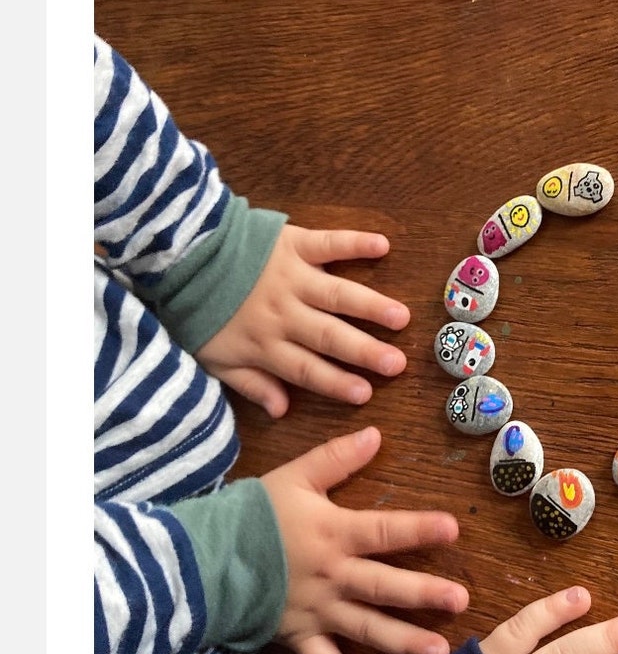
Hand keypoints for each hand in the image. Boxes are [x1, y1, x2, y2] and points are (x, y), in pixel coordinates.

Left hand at [196, 222, 410, 417]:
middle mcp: (284, 313)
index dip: (335, 382)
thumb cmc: (199, 311)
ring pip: (336, 295)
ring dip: (370, 305)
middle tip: (397, 364)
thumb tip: (282, 411)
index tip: (365, 394)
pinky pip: (328, 243)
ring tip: (401, 317)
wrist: (181, 255)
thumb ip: (250, 384)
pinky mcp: (293, 244)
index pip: (306, 368)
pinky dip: (355, 243)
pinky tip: (383, 246)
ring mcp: (291, 277)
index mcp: (265, 343)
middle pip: (329, 336)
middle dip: (364, 351)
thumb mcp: (214, 359)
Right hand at [261, 427, 468, 653]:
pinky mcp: (298, 636)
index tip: (453, 529)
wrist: (198, 559)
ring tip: (439, 652)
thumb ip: (336, 458)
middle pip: (383, 585)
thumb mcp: (294, 477)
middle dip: (423, 593)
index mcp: (334, 535)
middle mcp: (332, 576)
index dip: (418, 528)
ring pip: (366, 627)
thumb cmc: (251, 515)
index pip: (383, 530)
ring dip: (403, 639)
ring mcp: (317, 611)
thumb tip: (376, 434)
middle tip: (460, 599)